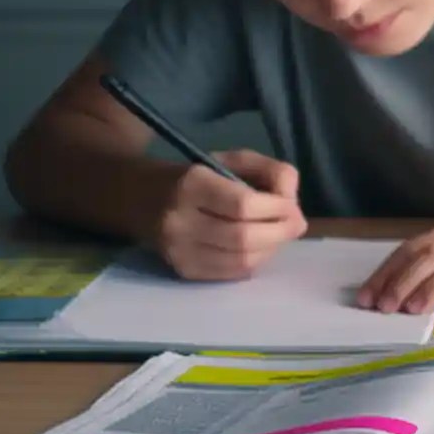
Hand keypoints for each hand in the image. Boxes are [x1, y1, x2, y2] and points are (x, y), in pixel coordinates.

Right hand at [155, 150, 306, 280]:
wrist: (137, 198)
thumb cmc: (193, 175)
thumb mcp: (229, 160)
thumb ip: (268, 171)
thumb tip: (293, 200)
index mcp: (190, 185)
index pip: (243, 205)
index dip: (276, 208)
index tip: (292, 206)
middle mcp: (180, 221)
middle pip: (245, 237)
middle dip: (280, 232)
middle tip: (296, 224)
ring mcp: (179, 251)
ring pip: (242, 260)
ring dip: (272, 249)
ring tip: (279, 234)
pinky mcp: (184, 270)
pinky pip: (233, 273)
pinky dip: (256, 261)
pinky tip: (260, 248)